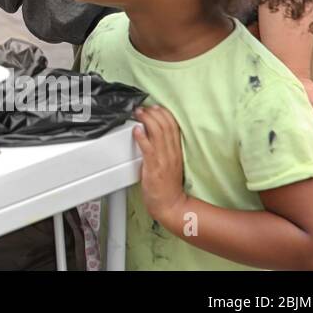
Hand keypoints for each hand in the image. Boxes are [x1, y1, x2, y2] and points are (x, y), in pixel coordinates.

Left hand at [134, 105, 188, 229]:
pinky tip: (136, 130)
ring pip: (158, 132)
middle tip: (142, 108)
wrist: (170, 205)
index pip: (173, 126)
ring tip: (138, 113)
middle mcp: (171, 153)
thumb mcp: (169, 162)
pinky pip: (149, 148)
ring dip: (147, 120)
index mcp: (176, 151)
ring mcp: (164, 159)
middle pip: (166, 125)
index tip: (154, 107)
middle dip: (154, 112)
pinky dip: (142, 137)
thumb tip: (152, 134)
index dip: (164, 113)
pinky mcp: (154, 167)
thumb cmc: (167, 186)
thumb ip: (163, 148)